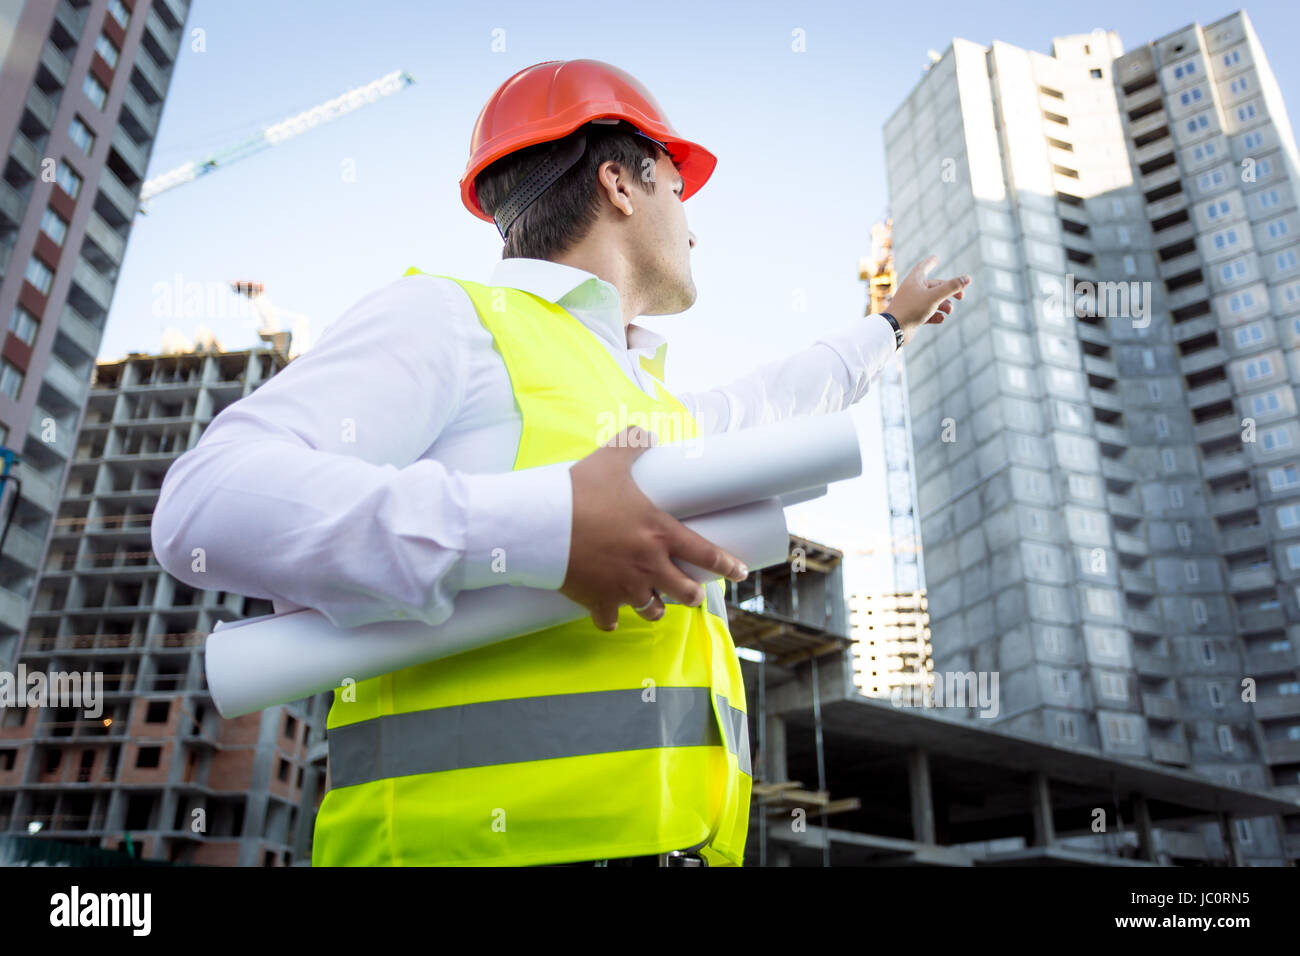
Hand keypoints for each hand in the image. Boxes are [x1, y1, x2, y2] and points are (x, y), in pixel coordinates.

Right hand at [559, 425, 749, 630]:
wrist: (542, 524)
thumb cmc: (579, 491)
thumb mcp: (610, 460)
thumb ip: (631, 444)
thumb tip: (644, 432)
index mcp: (660, 533)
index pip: (707, 554)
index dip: (728, 565)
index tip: (739, 572)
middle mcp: (649, 566)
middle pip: (685, 593)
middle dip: (692, 594)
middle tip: (690, 591)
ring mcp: (624, 588)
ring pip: (652, 610)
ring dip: (655, 607)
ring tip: (652, 602)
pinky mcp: (598, 601)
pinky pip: (610, 620)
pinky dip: (611, 618)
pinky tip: (610, 614)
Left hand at [886, 256, 970, 346]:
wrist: (893, 330)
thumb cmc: (912, 309)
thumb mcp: (935, 297)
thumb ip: (952, 287)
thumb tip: (967, 278)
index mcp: (915, 280)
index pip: (923, 266)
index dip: (930, 262)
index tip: (936, 258)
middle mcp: (912, 290)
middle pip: (934, 286)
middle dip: (949, 291)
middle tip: (961, 296)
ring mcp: (912, 304)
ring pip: (932, 301)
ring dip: (944, 305)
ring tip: (949, 311)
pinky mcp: (913, 316)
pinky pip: (927, 313)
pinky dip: (936, 315)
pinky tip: (941, 319)